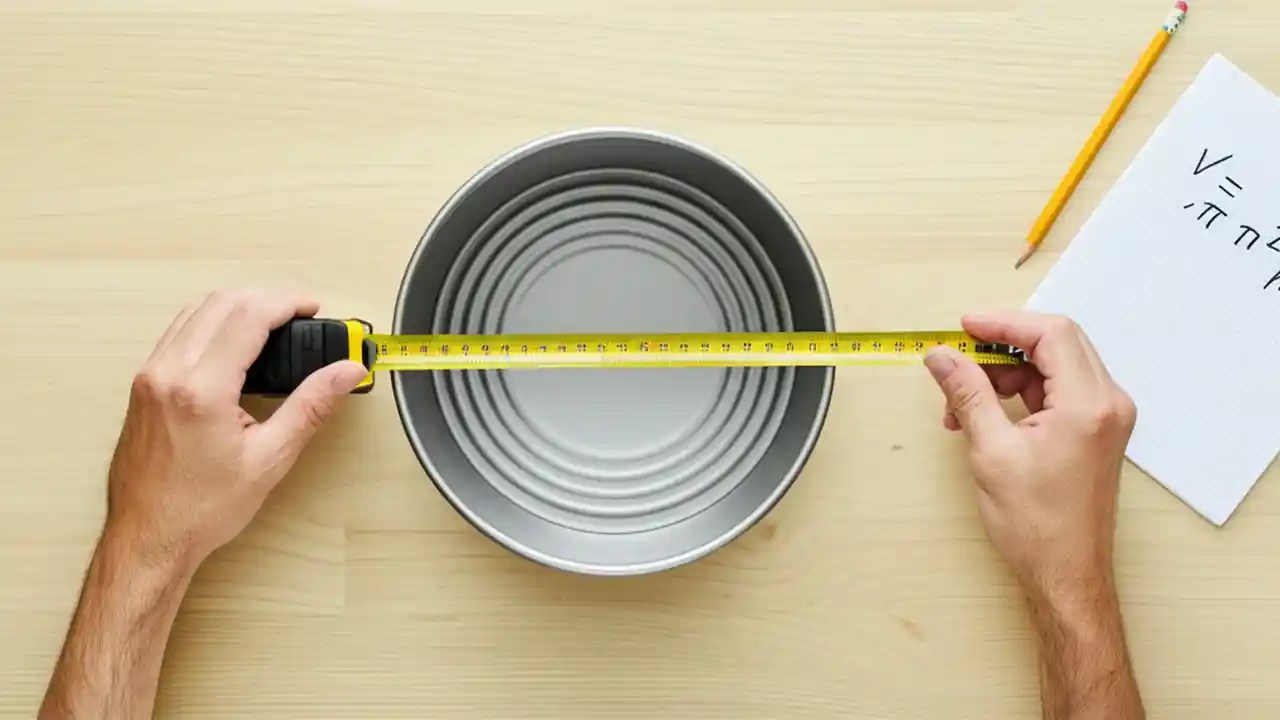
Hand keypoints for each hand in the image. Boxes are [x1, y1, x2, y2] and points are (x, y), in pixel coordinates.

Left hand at [106, 289, 367, 571]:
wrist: (149, 538)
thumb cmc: (202, 509)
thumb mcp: (270, 459)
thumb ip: (312, 406)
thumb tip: (347, 371)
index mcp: (201, 390)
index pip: (247, 316)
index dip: (286, 302)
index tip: (312, 308)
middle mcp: (167, 373)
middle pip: (221, 302)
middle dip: (266, 298)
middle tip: (300, 315)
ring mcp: (149, 376)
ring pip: (195, 310)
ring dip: (237, 305)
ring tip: (273, 324)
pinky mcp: (142, 384)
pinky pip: (178, 331)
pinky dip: (212, 322)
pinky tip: (236, 343)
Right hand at [925, 312, 1144, 718]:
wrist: (1066, 574)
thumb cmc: (1037, 526)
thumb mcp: (990, 452)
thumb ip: (967, 394)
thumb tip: (942, 356)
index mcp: (1089, 405)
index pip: (1051, 333)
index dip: (1003, 322)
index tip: (963, 326)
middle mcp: (1107, 403)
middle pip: (1055, 342)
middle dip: (1000, 344)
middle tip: (957, 354)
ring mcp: (1104, 416)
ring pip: (1051, 365)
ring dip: (1004, 372)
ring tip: (960, 401)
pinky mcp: (1094, 429)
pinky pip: (1055, 389)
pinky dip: (1017, 392)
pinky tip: (982, 413)